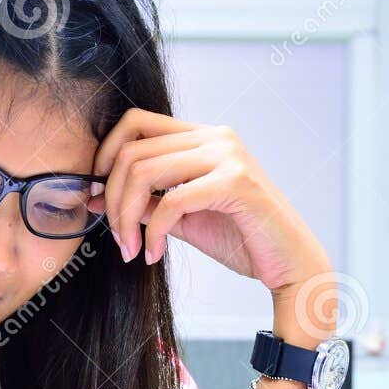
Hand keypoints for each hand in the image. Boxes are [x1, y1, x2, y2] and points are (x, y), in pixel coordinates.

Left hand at [91, 109, 331, 299]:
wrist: (291, 265)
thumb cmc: (243, 240)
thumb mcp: (184, 218)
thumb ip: (149, 201)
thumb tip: (97, 196)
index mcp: (204, 136)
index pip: (136, 123)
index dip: (105, 155)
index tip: (97, 197)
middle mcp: (216, 136)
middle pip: (132, 151)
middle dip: (112, 199)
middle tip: (117, 239)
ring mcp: (228, 155)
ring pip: (144, 172)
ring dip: (127, 218)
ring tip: (131, 249)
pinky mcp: (236, 182)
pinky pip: (172, 201)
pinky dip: (153, 232)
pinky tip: (153, 255)